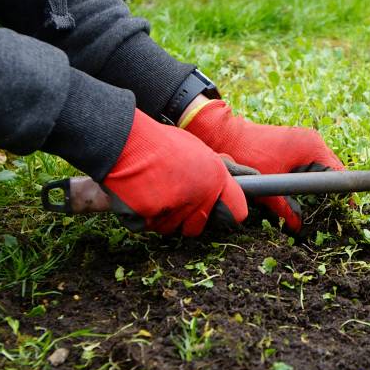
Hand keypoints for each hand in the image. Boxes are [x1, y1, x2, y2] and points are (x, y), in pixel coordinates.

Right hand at [102, 108, 246, 234]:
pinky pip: (147, 226)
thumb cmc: (158, 142)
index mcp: (215, 179)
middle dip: (186, 218)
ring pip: (170, 228)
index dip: (229, 212)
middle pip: (196, 228)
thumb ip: (216, 168)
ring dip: (161, 216)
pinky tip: (137, 195)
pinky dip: (140, 216)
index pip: (238, 212)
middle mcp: (199, 198)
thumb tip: (244, 175)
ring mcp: (174, 211)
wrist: (125, 142)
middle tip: (171, 198)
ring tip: (150, 189)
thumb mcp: (196, 148)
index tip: (219, 209)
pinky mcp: (150, 220)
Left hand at [181, 100, 343, 231]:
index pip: (338, 173)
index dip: (342, 194)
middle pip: (333, 170)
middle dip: (331, 191)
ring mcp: (305, 139)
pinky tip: (304, 191)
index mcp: (312, 147)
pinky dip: (310, 176)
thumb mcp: (269, 185)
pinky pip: (312, 161)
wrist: (227, 134)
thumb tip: (297, 227)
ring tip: (317, 204)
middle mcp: (313, 140)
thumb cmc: (248, 154)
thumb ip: (285, 208)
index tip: (345, 210)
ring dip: (320, 183)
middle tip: (329, 212)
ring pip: (323, 166)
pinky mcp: (297, 142)